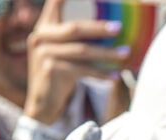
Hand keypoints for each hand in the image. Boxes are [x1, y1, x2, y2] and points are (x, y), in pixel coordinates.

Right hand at [25, 0, 128, 128]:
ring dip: (106, 53)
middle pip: (75, 28)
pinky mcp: (50, 69)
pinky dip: (100, 73)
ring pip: (82, 50)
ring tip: (125, 53)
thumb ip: (75, 38)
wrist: (42, 102)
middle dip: (99, 28)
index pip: (55, 2)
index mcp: (44, 27)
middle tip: (119, 28)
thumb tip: (112, 28)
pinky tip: (115, 75)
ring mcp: (44, 53)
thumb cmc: (59, 74)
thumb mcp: (63, 51)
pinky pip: (82, 69)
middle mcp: (40, 36)